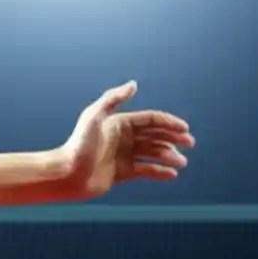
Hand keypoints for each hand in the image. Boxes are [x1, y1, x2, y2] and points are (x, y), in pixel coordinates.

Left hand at [59, 80, 194, 198]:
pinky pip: (145, 170)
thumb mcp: (94, 116)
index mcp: (118, 123)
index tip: (185, 130)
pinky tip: (172, 175)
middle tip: (190, 143)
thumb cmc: (80, 144)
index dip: (169, 123)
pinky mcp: (121, 173)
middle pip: (154, 135)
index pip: (150, 120)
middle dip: (173, 138)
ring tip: (182, 162)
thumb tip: (134, 83)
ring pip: (152, 153)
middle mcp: (122, 138)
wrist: (67, 174)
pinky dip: (159, 172)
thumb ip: (113, 98)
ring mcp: (122, 155)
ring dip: (169, 156)